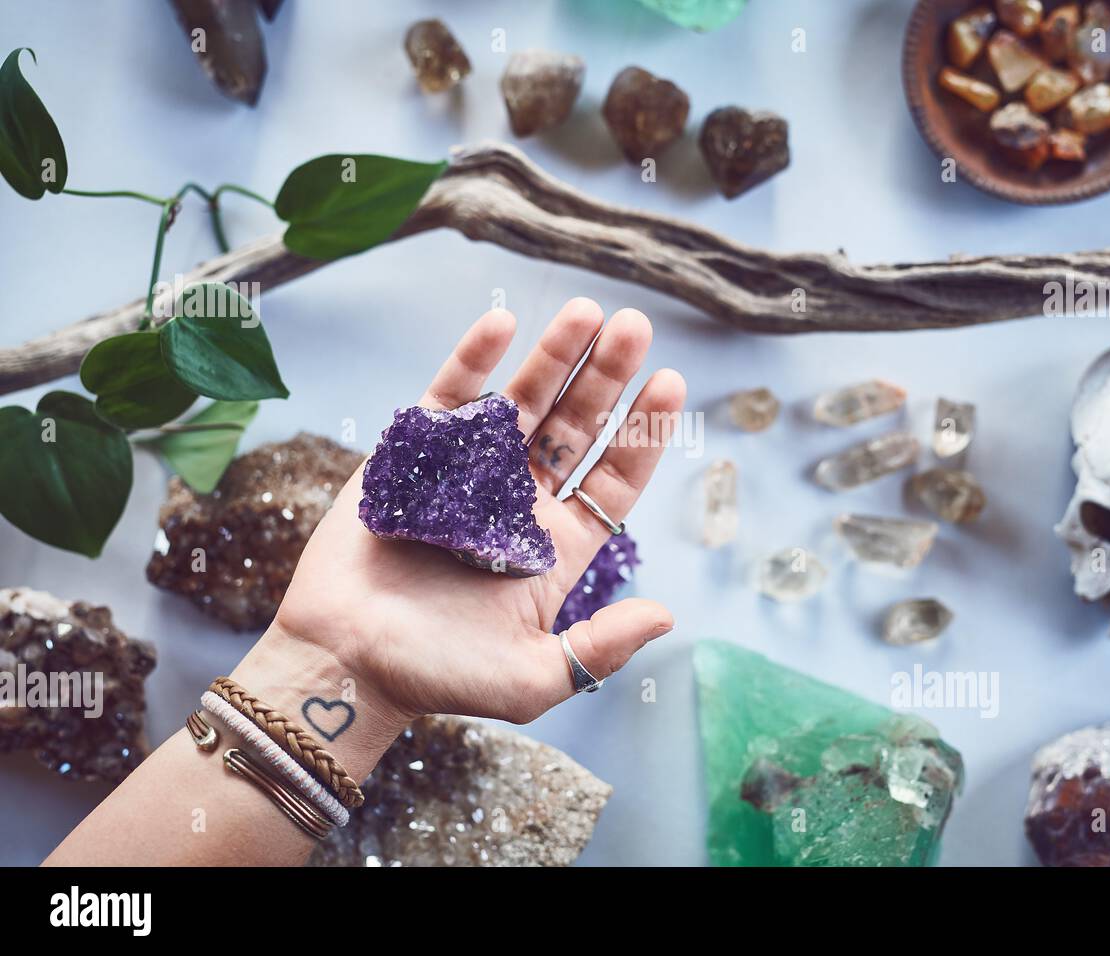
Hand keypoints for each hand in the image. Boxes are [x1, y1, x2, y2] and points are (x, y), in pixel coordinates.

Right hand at [265, 299, 685, 731]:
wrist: (342, 664)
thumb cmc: (437, 677)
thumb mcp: (532, 677)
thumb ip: (599, 647)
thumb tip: (667, 613)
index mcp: (555, 546)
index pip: (611, 478)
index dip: (643, 433)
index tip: (670, 383)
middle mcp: (519, 502)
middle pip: (576, 427)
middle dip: (606, 377)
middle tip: (635, 327)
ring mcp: (467, 473)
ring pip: (521, 402)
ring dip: (553, 355)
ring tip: (587, 312)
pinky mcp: (412, 455)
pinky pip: (448, 396)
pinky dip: (473, 359)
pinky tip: (502, 322)